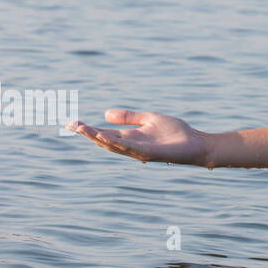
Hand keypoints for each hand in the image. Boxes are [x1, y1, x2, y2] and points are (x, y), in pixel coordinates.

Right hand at [68, 109, 210, 167]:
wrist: (195, 143)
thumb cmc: (175, 133)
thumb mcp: (149, 119)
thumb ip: (129, 117)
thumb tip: (105, 113)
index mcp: (130, 137)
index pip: (105, 133)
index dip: (89, 129)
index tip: (72, 123)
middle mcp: (131, 146)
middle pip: (104, 141)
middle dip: (88, 134)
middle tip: (72, 126)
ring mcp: (139, 151)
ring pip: (113, 146)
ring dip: (98, 138)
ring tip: (83, 130)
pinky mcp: (149, 153)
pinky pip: (130, 149)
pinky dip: (117, 143)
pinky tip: (106, 137)